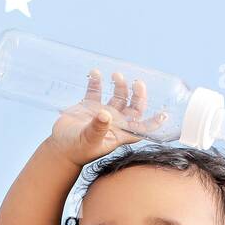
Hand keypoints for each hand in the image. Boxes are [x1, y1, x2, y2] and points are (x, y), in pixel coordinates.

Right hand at [48, 69, 169, 166]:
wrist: (60, 149)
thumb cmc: (77, 150)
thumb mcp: (89, 141)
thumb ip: (97, 128)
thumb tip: (105, 114)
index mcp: (120, 133)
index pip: (142, 128)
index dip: (154, 122)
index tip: (164, 113)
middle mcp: (115, 122)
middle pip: (133, 107)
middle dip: (139, 95)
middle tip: (137, 83)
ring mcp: (102, 113)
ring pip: (118, 96)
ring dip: (120, 85)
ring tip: (116, 75)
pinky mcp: (89, 106)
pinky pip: (96, 90)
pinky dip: (97, 81)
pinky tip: (96, 73)